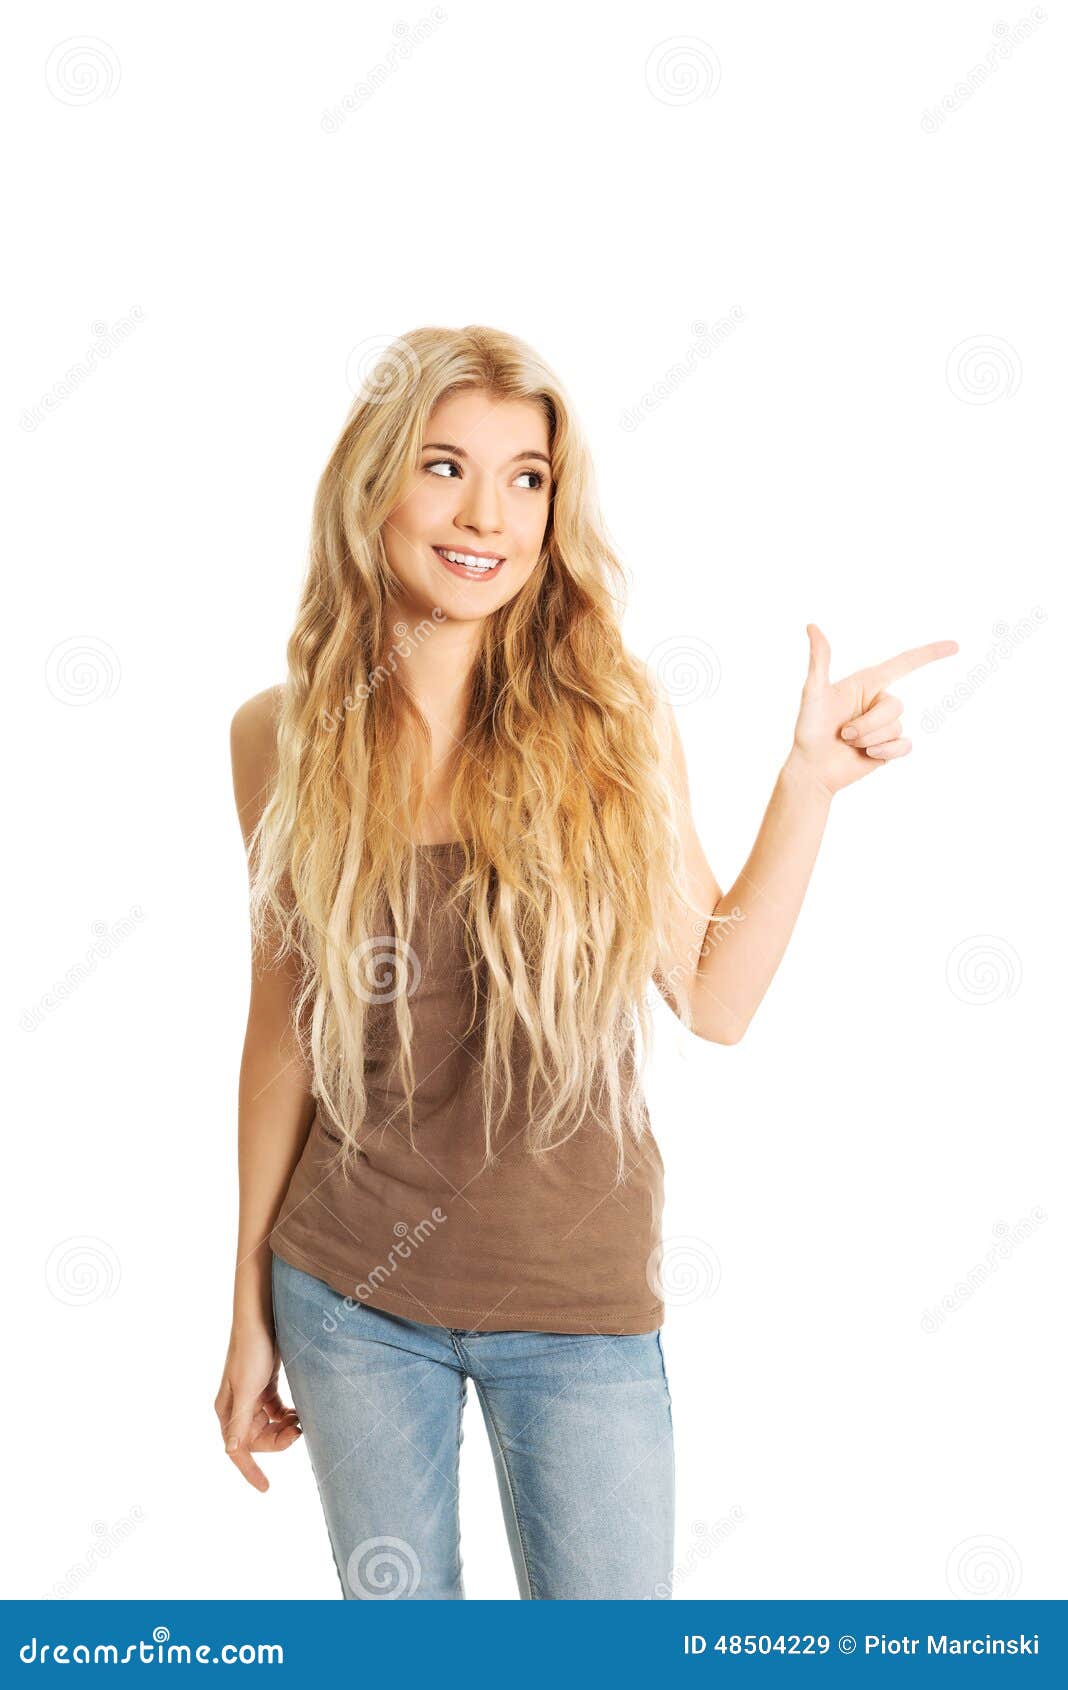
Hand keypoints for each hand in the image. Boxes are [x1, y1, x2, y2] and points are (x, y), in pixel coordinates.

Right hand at [214, 1323, 301, 1491]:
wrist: (261, 1316)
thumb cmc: (251, 1350)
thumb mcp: (248, 1388)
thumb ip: (241, 1420)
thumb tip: (231, 1451)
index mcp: (227, 1410)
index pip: (237, 1450)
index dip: (250, 1471)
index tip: (266, 1489)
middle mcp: (236, 1406)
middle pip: (257, 1439)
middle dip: (277, 1440)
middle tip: (299, 1431)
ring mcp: (251, 1395)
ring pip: (268, 1425)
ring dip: (284, 1428)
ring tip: (301, 1420)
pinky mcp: (264, 1384)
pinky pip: (276, 1411)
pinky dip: (287, 1415)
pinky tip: (299, 1412)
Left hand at [787, 623, 957, 798]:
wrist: (812, 768)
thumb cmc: (809, 729)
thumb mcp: (813, 693)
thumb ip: (819, 660)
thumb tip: (811, 626)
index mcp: (867, 683)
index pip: (904, 663)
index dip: (929, 654)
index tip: (955, 646)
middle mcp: (879, 702)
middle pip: (896, 706)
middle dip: (867, 724)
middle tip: (843, 733)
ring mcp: (885, 726)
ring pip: (897, 728)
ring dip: (869, 739)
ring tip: (848, 743)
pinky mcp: (890, 748)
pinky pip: (904, 746)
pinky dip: (885, 752)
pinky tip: (867, 756)